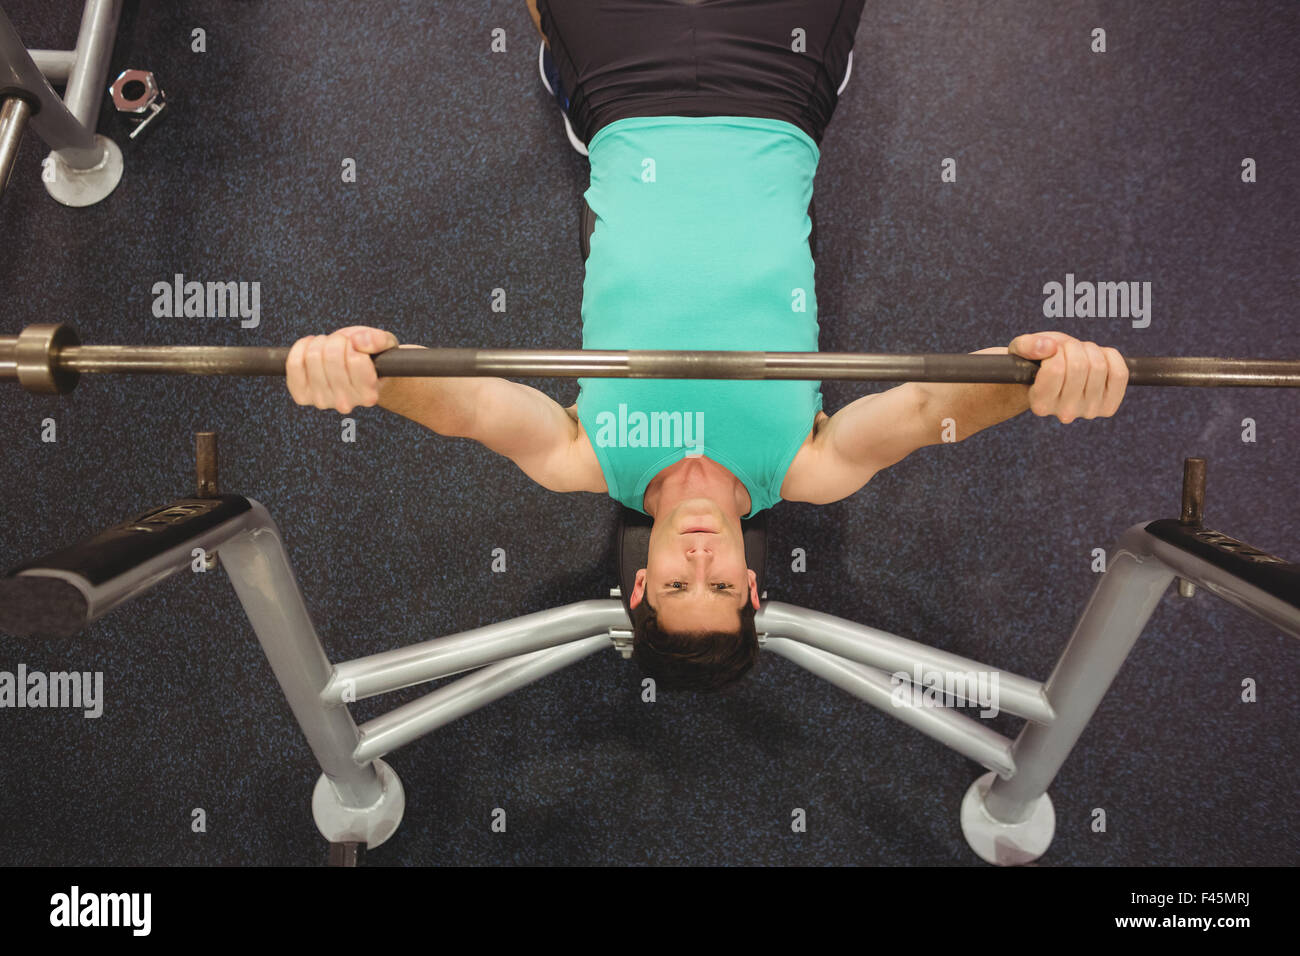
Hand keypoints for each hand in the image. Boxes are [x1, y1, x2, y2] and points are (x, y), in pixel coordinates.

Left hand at [286, 327, 398, 412]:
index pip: (356, 360)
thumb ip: (378, 340)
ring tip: (330, 347)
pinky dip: (301, 348)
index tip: (357, 345)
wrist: (354, 376)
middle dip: (337, 340)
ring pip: (312, 357)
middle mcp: (346, 403)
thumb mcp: (385, 345)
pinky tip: (311, 346)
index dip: (355, 343)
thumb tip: (359, 341)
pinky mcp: (302, 396)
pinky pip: (293, 365)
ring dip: (321, 343)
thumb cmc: (372, 359)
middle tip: (343, 344)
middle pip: (331, 356)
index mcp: (369, 394)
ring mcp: (322, 401)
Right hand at [1008, 332, 1128, 422]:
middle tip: (1065, 349)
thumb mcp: (1021, 349)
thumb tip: (1049, 347)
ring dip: (1090, 349)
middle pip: (1078, 366)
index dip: (1054, 350)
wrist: (1054, 379)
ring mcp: (1089, 412)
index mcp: (1040, 404)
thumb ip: (1027, 346)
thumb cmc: (1035, 362)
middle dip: (1072, 347)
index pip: (1055, 370)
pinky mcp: (1109, 407)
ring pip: (1099, 367)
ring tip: (1079, 354)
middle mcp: (1064, 413)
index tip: (1050, 351)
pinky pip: (1120, 374)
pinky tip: (1098, 357)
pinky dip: (1111, 357)